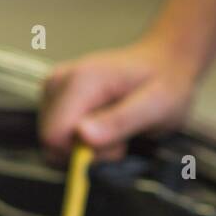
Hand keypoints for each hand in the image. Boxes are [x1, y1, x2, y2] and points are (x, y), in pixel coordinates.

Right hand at [39, 39, 197, 160]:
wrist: (163, 61)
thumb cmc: (164, 82)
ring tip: (114, 131)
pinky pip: (57, 134)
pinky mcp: (54, 96)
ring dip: (84, 147)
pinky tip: (103, 126)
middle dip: (84, 151)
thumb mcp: (155, 106)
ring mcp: (53, 87)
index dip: (82, 153)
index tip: (115, 147)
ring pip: (53, 141)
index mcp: (80, 81)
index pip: (54, 136)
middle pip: (51, 141)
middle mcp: (59, 81)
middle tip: (119, 139)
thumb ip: (119, 122)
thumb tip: (82, 136)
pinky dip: (79, 140)